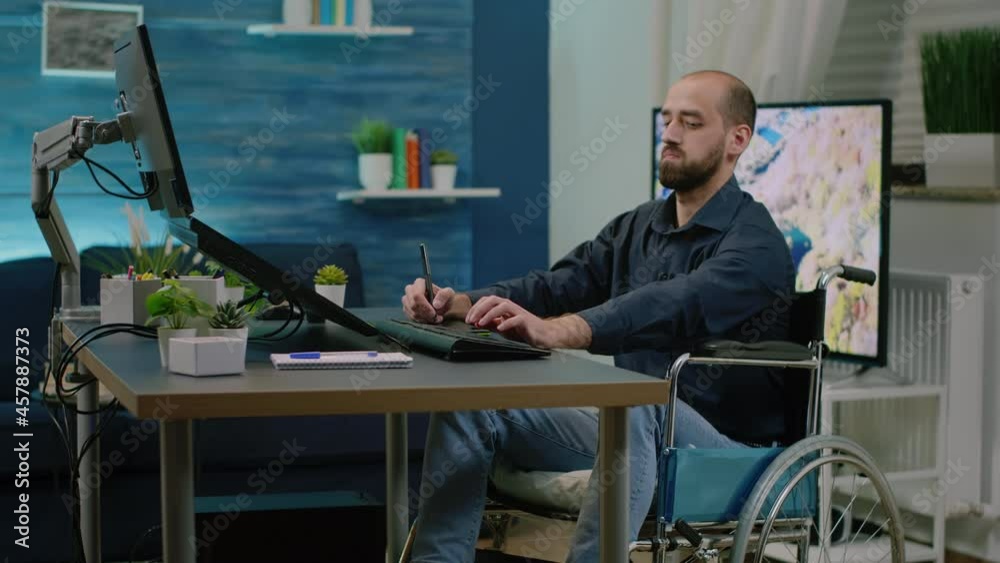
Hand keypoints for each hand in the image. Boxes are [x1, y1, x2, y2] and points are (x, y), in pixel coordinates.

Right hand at [402, 278, 469, 323]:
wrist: (442, 305)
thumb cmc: (445, 297)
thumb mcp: (449, 294)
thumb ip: (444, 296)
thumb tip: (435, 305)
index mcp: (419, 283)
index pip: (416, 295)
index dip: (424, 306)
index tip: (434, 313)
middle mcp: (410, 290)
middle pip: (413, 305)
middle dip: (425, 314)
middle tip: (436, 318)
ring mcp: (406, 300)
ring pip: (412, 313)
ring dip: (425, 319)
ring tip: (436, 319)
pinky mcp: (406, 309)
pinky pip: (411, 318)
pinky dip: (421, 321)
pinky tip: (430, 320)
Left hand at [465, 296, 591, 348]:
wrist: (545, 335)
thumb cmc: (524, 331)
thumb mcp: (504, 327)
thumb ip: (492, 324)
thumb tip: (477, 322)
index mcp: (504, 307)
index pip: (487, 301)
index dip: (476, 308)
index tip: (467, 319)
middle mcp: (511, 307)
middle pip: (493, 300)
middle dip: (479, 309)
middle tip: (470, 320)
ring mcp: (519, 313)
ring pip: (503, 306)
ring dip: (489, 314)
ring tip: (480, 323)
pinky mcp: (527, 322)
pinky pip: (516, 319)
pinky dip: (506, 323)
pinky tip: (499, 328)